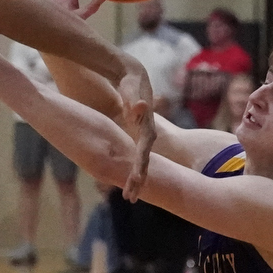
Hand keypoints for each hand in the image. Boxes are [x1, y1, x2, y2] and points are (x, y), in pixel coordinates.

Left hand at [117, 60, 154, 201]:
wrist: (133, 74)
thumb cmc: (131, 82)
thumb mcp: (131, 91)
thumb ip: (134, 100)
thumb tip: (140, 107)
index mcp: (146, 129)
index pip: (143, 153)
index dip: (139, 169)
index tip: (135, 183)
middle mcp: (147, 135)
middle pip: (144, 162)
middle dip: (138, 180)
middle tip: (130, 198)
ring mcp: (143, 136)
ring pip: (139, 161)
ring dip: (134, 178)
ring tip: (129, 195)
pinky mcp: (136, 135)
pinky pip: (133, 155)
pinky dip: (130, 167)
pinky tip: (125, 179)